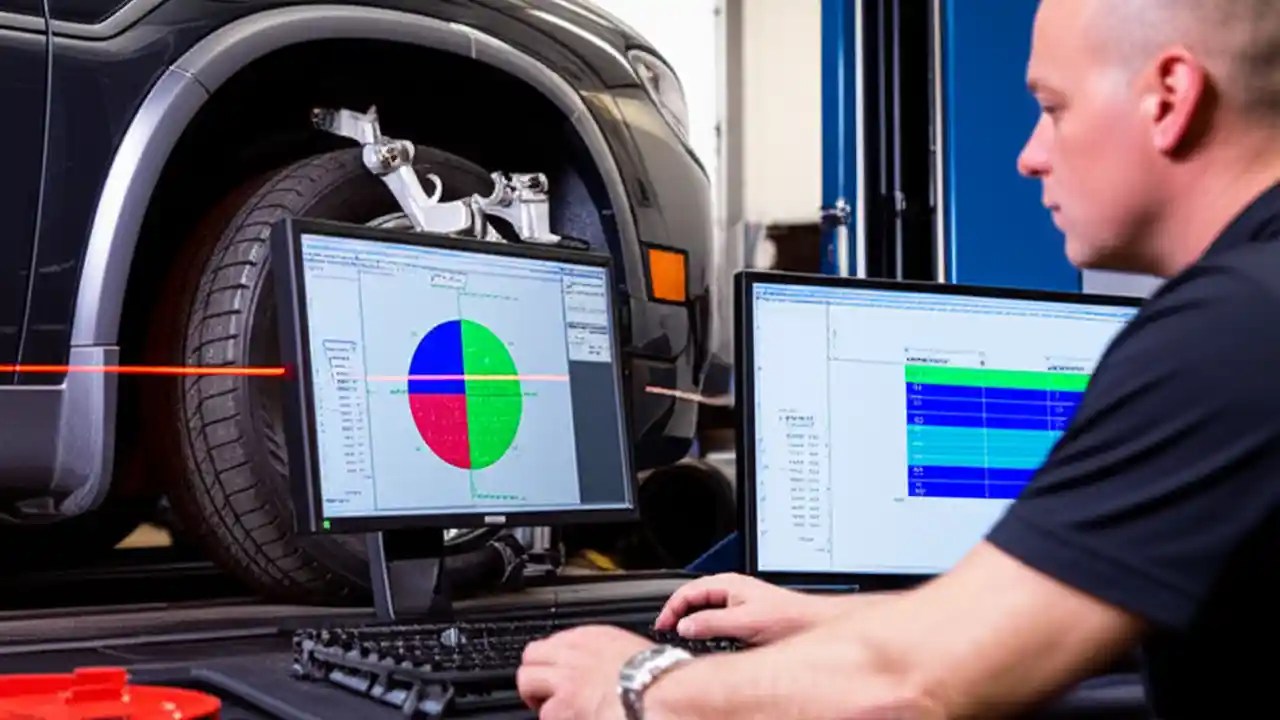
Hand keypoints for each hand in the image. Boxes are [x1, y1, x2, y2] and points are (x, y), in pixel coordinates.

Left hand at [517, 625, 656, 718]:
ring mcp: (565, 679)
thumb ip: (606, 654)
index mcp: (592, 637)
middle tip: (546, 691)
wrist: (664, 693)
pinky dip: (553, 718)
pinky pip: (543, 712)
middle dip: (536, 674)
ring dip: (536, 695)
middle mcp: (573, 653)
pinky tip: (570, 719)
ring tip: (552, 708)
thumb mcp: (630, 650)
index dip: (553, 660)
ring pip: (526, 679)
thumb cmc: (658, 677)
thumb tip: (604, 667)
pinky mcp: (562, 706)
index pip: (554, 641)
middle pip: (531, 655)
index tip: (558, 671)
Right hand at [653, 572, 835, 644]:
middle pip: (694, 597)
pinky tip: (704, 637)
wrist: (814, 624)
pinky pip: (716, 615)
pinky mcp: (745, 613)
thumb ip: (712, 622)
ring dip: (690, 618)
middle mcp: (733, 589)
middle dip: (677, 612)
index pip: (688, 591)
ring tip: (680, 633)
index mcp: (729, 584)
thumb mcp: (745, 622)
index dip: (671, 607)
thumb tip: (685, 625)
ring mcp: (739, 600)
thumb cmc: (789, 618)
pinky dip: (704, 624)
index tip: (662, 624)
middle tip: (666, 630)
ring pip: (704, 606)